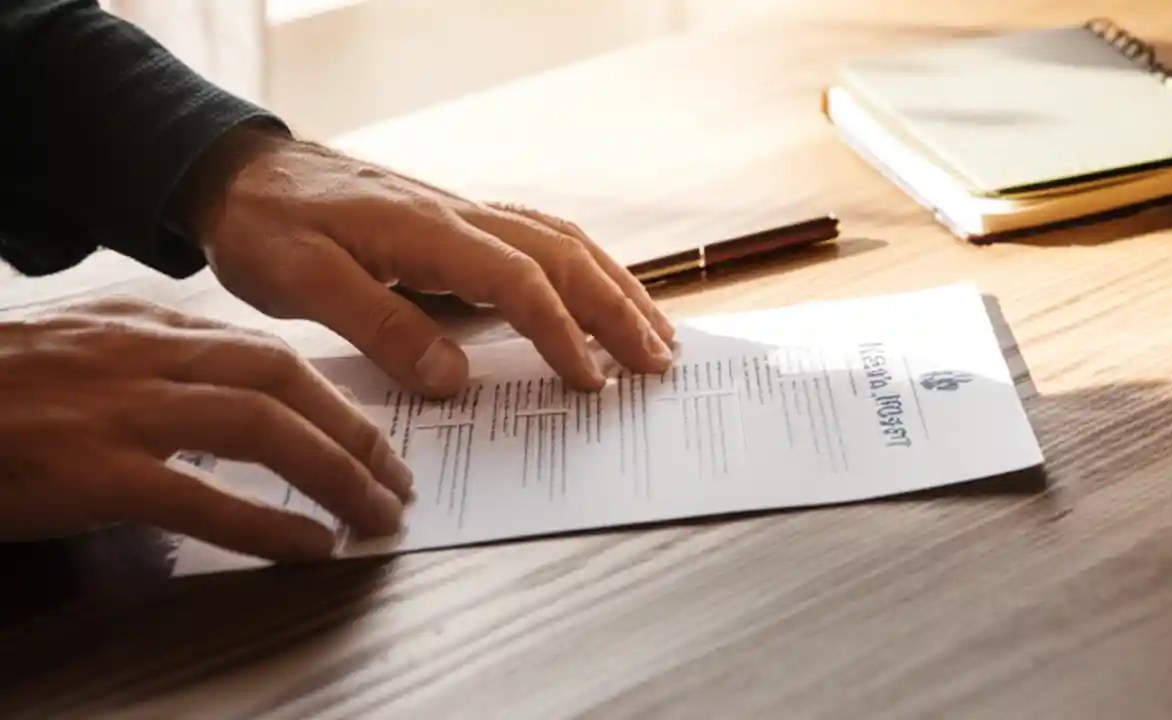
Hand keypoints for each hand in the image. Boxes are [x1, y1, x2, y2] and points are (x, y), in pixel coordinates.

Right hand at [0, 298, 411, 559]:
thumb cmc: (0, 390)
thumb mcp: (86, 354)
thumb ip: (159, 366)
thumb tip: (238, 398)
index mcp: (148, 329)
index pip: (270, 352)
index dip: (335, 397)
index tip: (374, 433)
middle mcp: (145, 356)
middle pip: (284, 381)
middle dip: (355, 431)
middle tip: (397, 479)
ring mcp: (119, 410)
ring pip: (262, 429)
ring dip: (335, 474)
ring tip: (375, 514)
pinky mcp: (91, 470)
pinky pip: (203, 497)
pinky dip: (269, 524)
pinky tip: (311, 545)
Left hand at [168, 124, 674, 398]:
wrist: (245, 175)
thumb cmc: (267, 227)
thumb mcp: (302, 283)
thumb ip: (379, 327)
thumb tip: (454, 378)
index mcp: (429, 231)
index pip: (519, 281)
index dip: (561, 333)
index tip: (590, 382)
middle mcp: (462, 218)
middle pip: (564, 257)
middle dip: (618, 310)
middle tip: (659, 363)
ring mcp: (466, 219)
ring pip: (564, 244)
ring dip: (615, 288)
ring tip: (656, 333)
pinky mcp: (460, 230)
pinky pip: (542, 244)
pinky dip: (585, 272)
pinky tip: (601, 297)